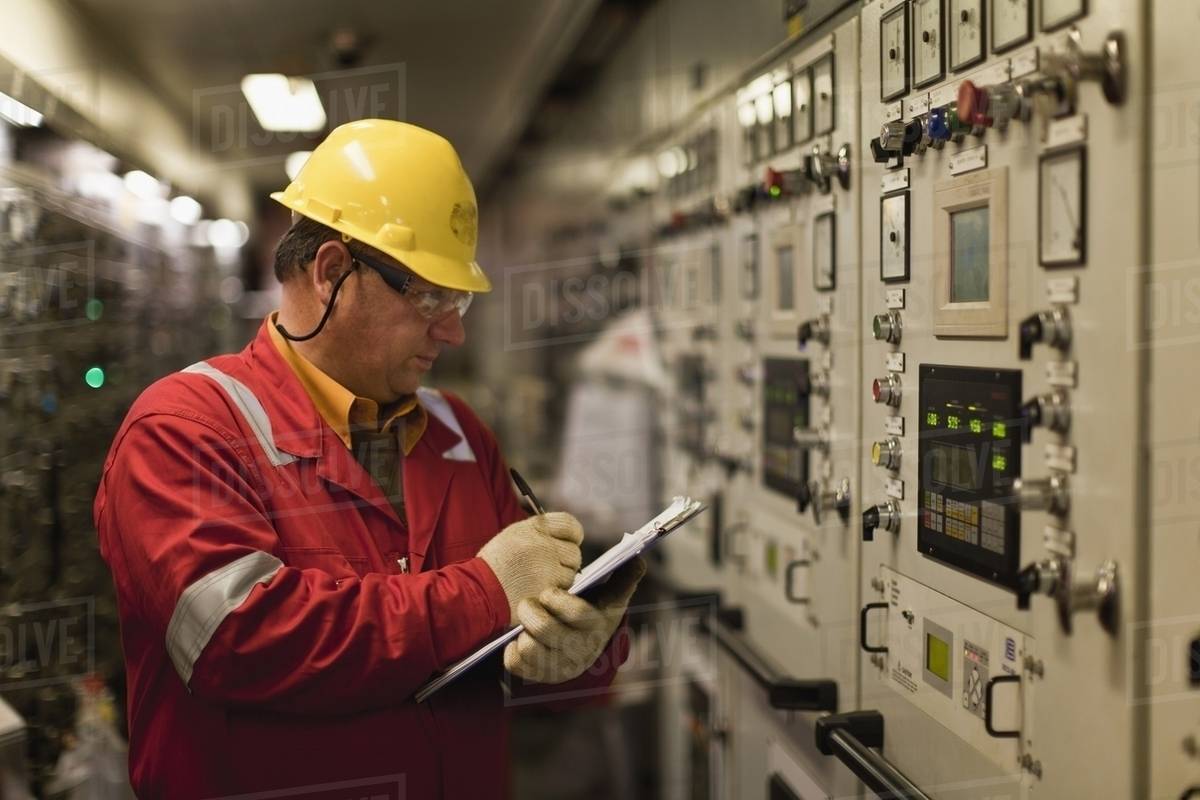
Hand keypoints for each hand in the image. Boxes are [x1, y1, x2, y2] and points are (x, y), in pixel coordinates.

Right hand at [477, 513, 582, 624]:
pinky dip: (556, 592)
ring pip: (571, 572)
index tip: (570, 542)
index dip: (574, 535)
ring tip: (539, 580)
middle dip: (566, 561)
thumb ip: (540, 532)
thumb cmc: (495, 564)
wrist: (479, 590)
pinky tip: (539, 591)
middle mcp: (544, 544)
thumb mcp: (514, 535)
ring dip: (561, 578)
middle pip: (574, 551)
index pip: (570, 524)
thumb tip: (565, 537)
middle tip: (549, 568)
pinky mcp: (549, 588)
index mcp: (535, 527)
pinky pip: (565, 589)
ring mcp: (548, 567)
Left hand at [503, 556, 644, 684]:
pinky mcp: (541, 678)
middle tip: (527, 602)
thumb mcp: (611, 596)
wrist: (582, 647)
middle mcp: (582, 650)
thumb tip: (640, 559)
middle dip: (530, 611)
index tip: (548, 592)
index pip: (579, 613)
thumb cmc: (593, 611)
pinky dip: (512, 649)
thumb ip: (624, 577)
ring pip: (529, 648)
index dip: (558, 601)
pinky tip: (521, 639)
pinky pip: (515, 663)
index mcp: (598, 625)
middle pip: (546, 629)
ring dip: (522, 631)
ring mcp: (561, 667)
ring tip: (526, 621)